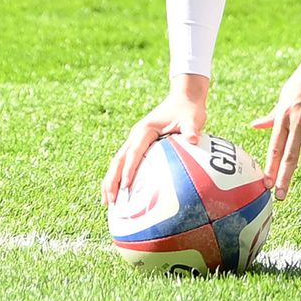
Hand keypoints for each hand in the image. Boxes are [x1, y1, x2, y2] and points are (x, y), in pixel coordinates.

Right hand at [101, 74, 208, 204]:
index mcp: (145, 130)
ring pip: (117, 163)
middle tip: (110, 201)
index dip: (129, 169)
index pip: (134, 152)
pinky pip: (125, 164)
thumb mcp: (192, 118)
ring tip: (108, 203)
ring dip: (111, 182)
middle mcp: (135, 136)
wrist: (184, 97)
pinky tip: (120, 195)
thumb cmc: (188, 109)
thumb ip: (191, 129)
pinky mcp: (138, 146)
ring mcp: (135, 141)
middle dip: (112, 181)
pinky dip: (119, 179)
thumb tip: (193, 139)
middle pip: (118, 160)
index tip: (125, 186)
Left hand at [252, 40, 300, 200]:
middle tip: (280, 197)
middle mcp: (299, 122)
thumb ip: (272, 116)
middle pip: (291, 155)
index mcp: (284, 117)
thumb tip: (254, 125)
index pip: (275, 147)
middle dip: (285, 178)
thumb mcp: (284, 97)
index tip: (265, 185)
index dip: (270, 167)